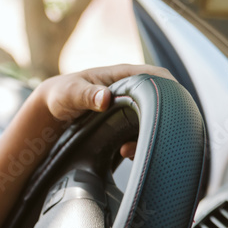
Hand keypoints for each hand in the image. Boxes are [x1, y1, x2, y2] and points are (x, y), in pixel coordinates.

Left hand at [37, 64, 174, 158]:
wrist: (53, 108)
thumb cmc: (62, 93)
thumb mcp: (71, 92)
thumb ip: (87, 94)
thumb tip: (105, 98)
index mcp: (124, 75)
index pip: (158, 76)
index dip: (171, 89)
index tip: (175, 109)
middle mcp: (132, 90)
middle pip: (161, 101)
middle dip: (160, 121)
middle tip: (150, 138)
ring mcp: (130, 107)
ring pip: (151, 121)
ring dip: (146, 136)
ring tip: (128, 150)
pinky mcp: (125, 123)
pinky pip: (139, 132)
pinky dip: (137, 143)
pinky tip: (126, 153)